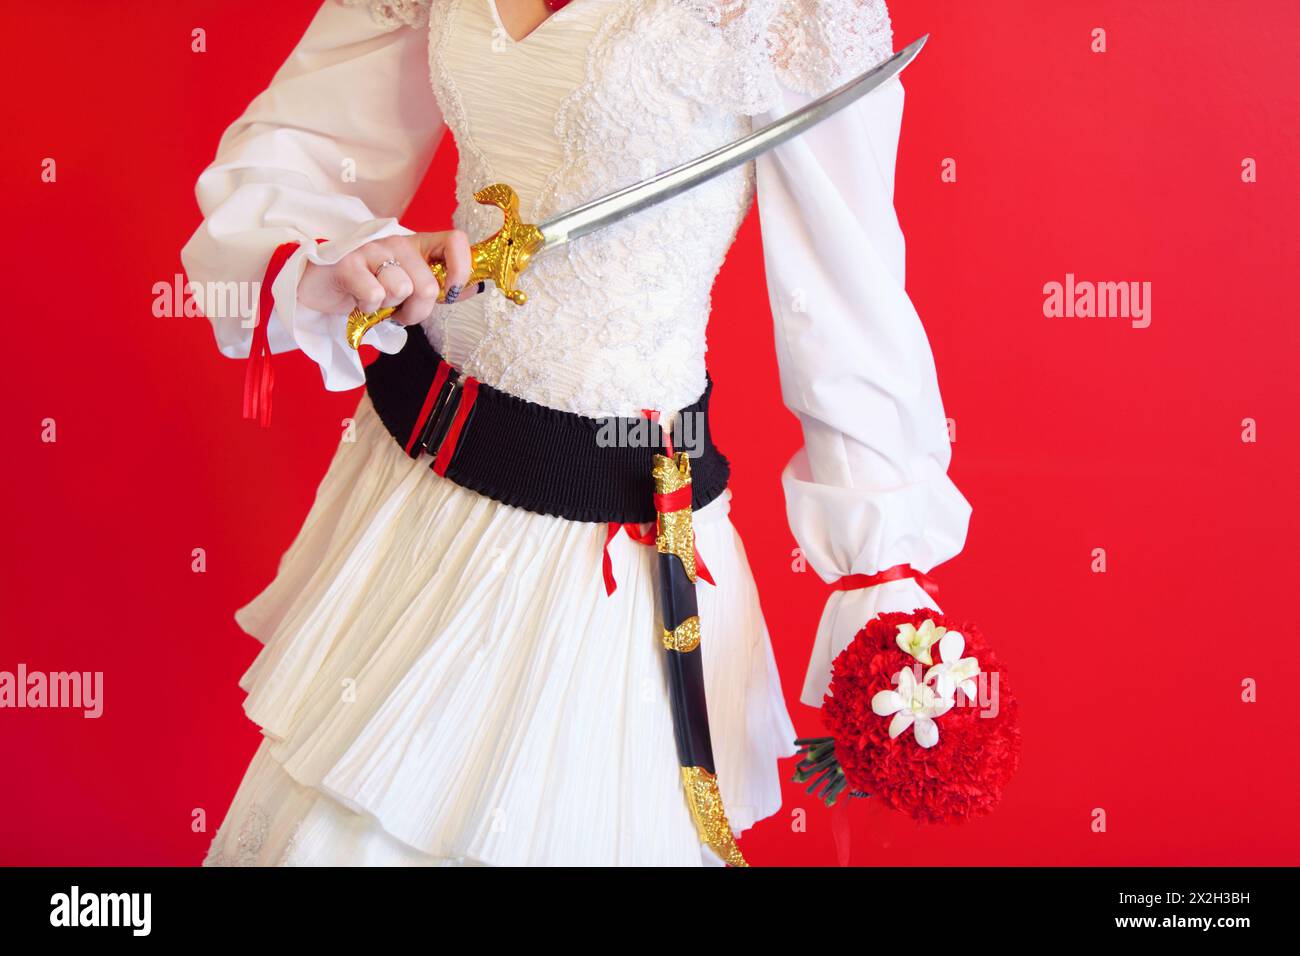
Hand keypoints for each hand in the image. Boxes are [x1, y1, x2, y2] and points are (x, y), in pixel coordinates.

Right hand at [297, 231, 480, 324]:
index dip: (461, 268)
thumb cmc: (370, 288)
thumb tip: (476, 286)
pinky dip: (368, 309)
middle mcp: (398, 242)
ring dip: (390, 310)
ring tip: (376, 304)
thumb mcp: (410, 288)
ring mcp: (373, 250)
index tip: (451, 291)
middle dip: (416, 311)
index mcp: (419, 246)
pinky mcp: (348, 263)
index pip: (455, 240)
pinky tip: (358, 301)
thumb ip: (441, 287)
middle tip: (399, 311)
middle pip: (428, 285)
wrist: (321, 287)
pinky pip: (375, 295)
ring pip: (402, 290)